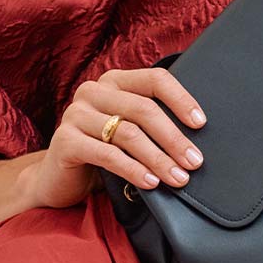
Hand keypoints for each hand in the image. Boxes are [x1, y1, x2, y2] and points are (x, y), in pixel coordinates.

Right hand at [30, 68, 205, 207]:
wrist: (60, 178)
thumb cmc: (105, 153)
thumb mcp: (131, 133)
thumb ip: (154, 125)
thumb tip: (197, 141)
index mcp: (115, 82)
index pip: (155, 80)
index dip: (181, 100)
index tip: (201, 124)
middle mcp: (93, 92)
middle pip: (144, 109)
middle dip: (174, 139)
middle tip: (194, 162)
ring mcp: (76, 114)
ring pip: (128, 133)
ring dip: (158, 159)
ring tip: (179, 178)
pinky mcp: (65, 140)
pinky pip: (107, 154)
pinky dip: (133, 170)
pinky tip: (151, 183)